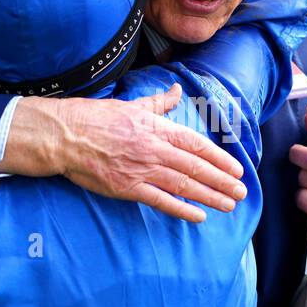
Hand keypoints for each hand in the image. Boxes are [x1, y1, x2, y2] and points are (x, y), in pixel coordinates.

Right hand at [0, 84, 246, 222]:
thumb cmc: (95, 118)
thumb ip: (158, 102)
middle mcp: (154, 149)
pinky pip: (160, 201)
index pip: (196, 144)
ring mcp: (141, 170)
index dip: (220, 158)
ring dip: (210, 196)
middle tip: (242, 192)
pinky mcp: (127, 188)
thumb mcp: (131, 104)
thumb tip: (175, 90)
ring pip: (184, 185)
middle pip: (196, 167)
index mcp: (156, 128)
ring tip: (229, 205)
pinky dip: (182, 209)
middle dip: (222, 181)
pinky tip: (199, 216)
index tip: (237, 169)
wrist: (64, 136)